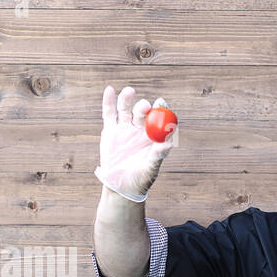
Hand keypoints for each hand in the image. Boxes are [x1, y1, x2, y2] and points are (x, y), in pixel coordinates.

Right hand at [94, 86, 177, 202]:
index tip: (161, 103)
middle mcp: (140, 128)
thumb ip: (157, 157)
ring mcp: (125, 128)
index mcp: (154, 135)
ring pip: (126, 110)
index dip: (161, 108)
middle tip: (144, 106)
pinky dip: (109, 102)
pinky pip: (109, 114)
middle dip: (143, 107)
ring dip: (127, 100)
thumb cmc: (140, 179)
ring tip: (129, 92)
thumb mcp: (150, 170)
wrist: (121, 186)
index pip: (159, 117)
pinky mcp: (110, 130)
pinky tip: (110, 90)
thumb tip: (167, 144)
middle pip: (142, 112)